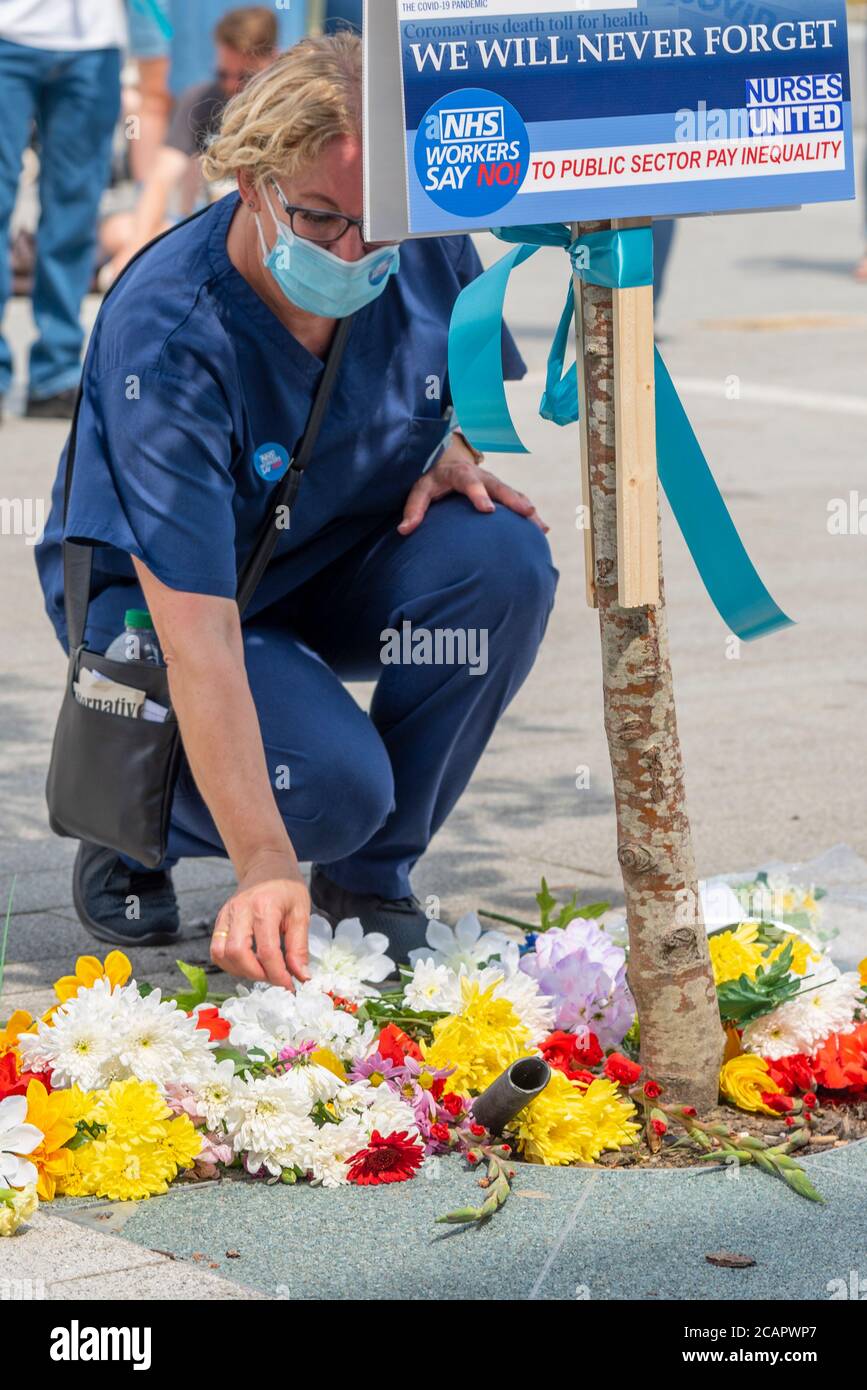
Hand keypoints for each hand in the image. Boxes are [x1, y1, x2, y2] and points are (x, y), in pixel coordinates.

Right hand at [210, 856, 310, 988]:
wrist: (267, 864)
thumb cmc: (287, 887)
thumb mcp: (301, 913)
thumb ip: (299, 947)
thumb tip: (302, 977)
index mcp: (265, 907)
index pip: (267, 951)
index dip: (278, 975)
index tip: (290, 987)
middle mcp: (240, 910)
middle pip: (237, 953)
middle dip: (256, 974)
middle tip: (274, 978)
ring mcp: (226, 914)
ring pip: (221, 953)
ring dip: (240, 971)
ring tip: (262, 970)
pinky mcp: (220, 919)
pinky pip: (216, 948)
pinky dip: (229, 963)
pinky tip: (248, 963)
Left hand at [398, 437, 548, 535]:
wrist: (447, 462)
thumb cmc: (433, 480)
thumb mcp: (420, 489)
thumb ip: (414, 508)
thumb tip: (404, 530)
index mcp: (459, 473)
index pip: (468, 481)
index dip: (478, 494)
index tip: (487, 509)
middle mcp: (480, 476)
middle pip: (499, 486)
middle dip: (513, 499)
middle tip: (527, 512)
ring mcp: (493, 484)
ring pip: (513, 494)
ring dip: (526, 509)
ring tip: (540, 526)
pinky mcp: (501, 493)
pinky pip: (517, 502)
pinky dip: (529, 514)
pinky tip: (542, 530)